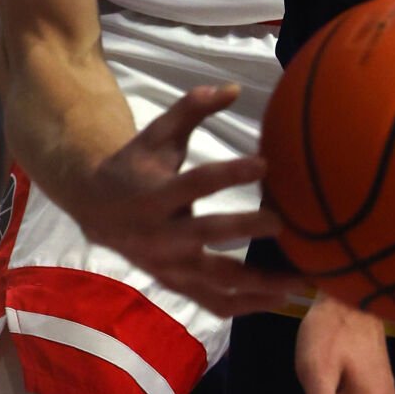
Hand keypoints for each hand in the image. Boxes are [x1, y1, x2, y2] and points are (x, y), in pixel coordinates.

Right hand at [81, 84, 310, 317]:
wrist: (96, 209)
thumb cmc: (137, 164)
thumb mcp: (157, 133)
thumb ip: (192, 108)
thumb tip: (233, 88)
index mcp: (155, 194)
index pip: (196, 183)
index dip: (229, 173)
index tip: (265, 162)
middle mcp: (161, 235)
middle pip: (206, 235)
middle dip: (244, 230)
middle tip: (282, 222)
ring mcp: (169, 266)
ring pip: (215, 281)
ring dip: (257, 283)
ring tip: (298, 279)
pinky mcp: (176, 285)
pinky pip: (213, 302)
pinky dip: (246, 306)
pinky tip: (279, 300)